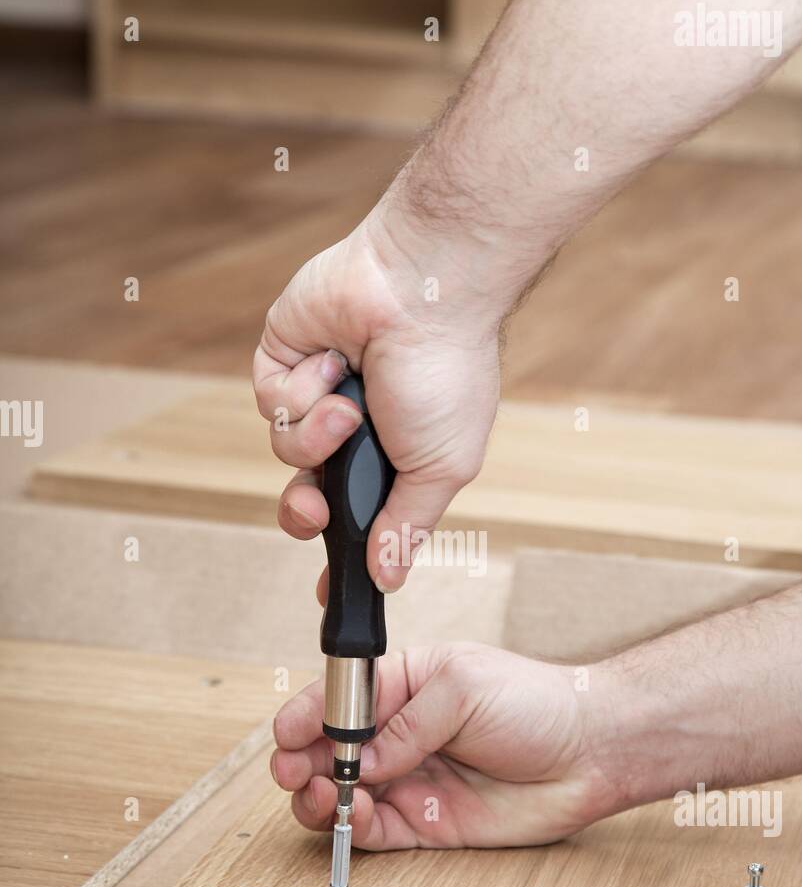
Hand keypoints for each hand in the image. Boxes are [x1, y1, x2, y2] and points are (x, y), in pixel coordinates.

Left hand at [253, 207, 500, 592]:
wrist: (422, 293)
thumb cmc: (446, 374)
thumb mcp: (442, 468)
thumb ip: (408, 527)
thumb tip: (389, 577)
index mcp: (394, 459)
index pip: (356, 521)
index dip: (339, 557)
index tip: (326, 593)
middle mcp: (352, 432)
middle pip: (305, 497)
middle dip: (305, 509)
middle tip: (314, 502)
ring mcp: (316, 394)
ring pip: (286, 450)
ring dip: (317, 434)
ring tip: (351, 404)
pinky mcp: (282, 359)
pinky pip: (270, 404)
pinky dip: (300, 392)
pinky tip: (332, 362)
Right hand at [271, 643, 618, 848]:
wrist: (588, 752)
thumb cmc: (535, 702)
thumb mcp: (464, 686)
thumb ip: (407, 723)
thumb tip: (361, 760)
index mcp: (402, 684)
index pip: (338, 699)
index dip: (308, 715)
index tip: (286, 732)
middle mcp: (397, 734)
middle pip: (328, 750)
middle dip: (301, 760)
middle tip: (289, 771)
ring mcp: (408, 779)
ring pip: (341, 794)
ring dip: (317, 795)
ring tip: (316, 793)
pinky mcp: (424, 823)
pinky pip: (373, 829)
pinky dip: (352, 825)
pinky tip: (349, 812)